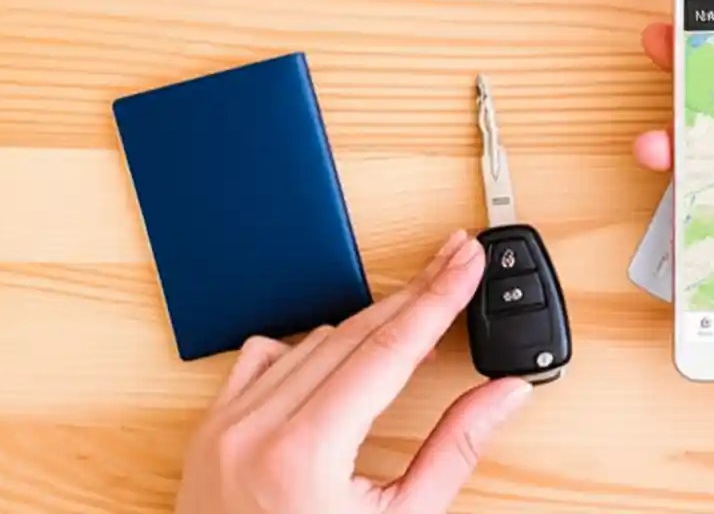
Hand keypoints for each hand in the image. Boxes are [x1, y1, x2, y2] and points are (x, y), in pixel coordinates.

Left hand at [176, 232, 532, 513]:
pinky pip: (264, 359)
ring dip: (368, 324)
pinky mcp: (210, 432)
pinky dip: (309, 347)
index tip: (466, 262)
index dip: (438, 297)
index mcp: (303, 453)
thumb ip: (455, 449)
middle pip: (354, 331)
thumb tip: (503, 394)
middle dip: (415, 292)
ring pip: (311, 339)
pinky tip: (341, 350)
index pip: (389, 349)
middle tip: (456, 261)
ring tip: (416, 316)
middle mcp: (254, 429)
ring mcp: (225, 428)